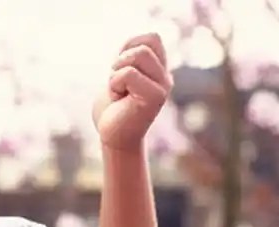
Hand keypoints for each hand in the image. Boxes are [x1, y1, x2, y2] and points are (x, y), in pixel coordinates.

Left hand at [92, 32, 172, 153]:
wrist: (113, 137)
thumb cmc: (113, 110)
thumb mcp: (118, 76)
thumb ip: (128, 58)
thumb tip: (132, 44)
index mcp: (159, 69)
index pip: (151, 37)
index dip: (129, 46)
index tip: (120, 69)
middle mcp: (165, 76)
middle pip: (144, 44)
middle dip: (120, 61)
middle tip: (118, 85)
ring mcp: (163, 86)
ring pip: (138, 54)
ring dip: (117, 73)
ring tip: (119, 91)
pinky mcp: (155, 97)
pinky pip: (128, 73)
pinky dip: (114, 84)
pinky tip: (119, 99)